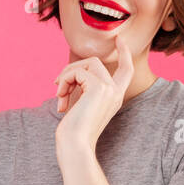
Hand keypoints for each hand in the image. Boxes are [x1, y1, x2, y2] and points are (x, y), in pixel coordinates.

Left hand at [53, 37, 134, 151]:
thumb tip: (69, 73)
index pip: (126, 70)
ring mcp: (109, 89)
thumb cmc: (74, 132)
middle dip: (72, 69)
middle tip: (57, 85)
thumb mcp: (81, 107)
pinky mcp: (99, 87)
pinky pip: (77, 72)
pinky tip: (60, 99)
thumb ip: (83, 90)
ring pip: (86, 64)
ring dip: (67, 76)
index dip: (124, 53)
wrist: (76, 145)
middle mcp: (116, 92)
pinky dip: (64, 82)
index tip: (119, 39)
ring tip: (59, 95)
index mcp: (115, 97)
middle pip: (95, 63)